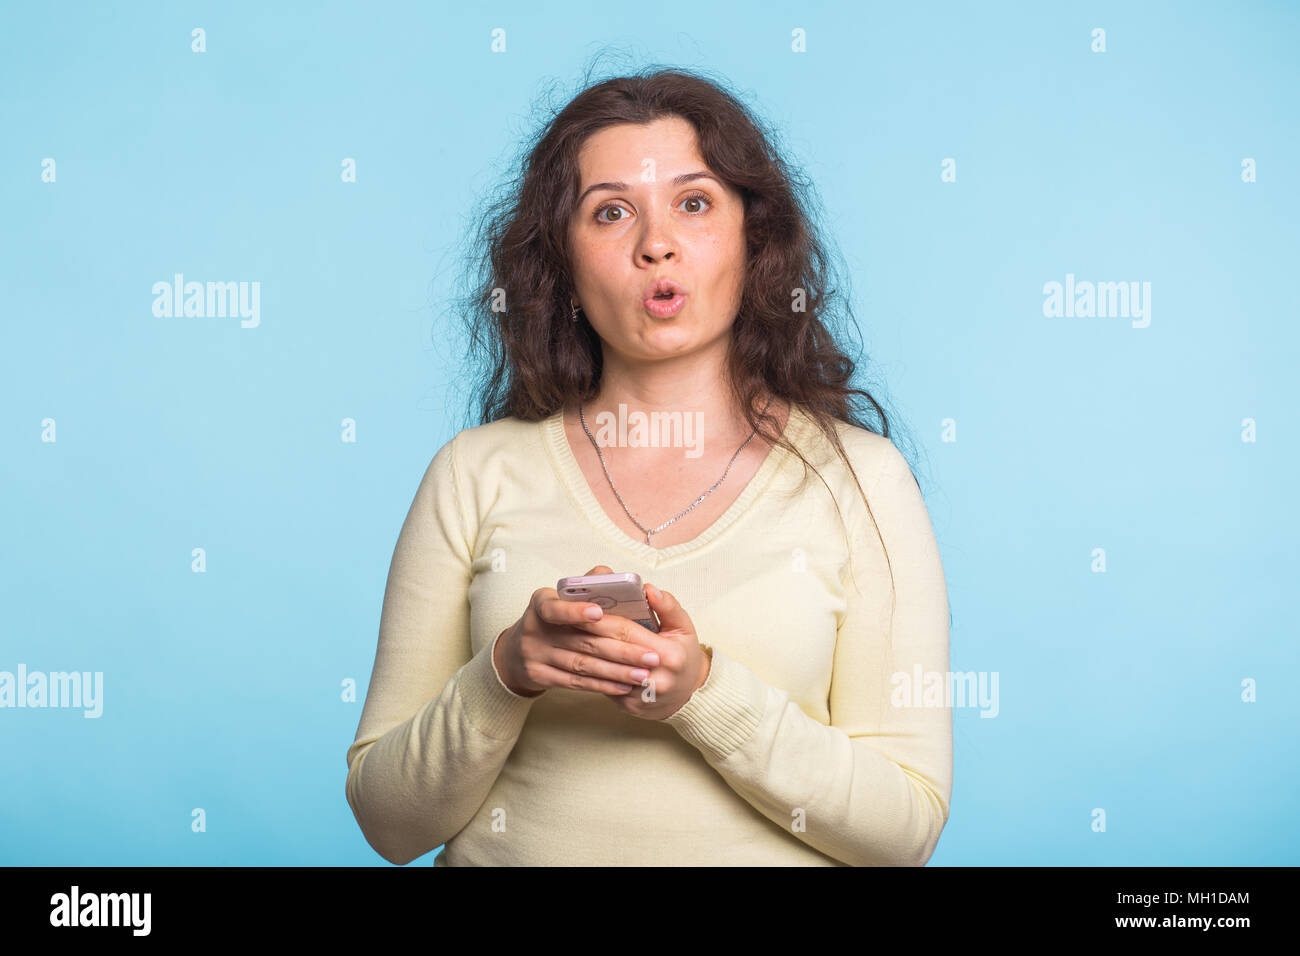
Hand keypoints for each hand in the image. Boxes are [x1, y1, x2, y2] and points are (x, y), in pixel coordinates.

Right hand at [493, 565, 662, 697]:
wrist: (517, 652)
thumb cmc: (552, 619)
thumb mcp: (561, 597)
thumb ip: (586, 584)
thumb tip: (610, 574)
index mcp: (540, 603)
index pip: (555, 608)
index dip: (576, 611)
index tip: (598, 613)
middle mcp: (534, 629)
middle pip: (582, 641)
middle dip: (621, 649)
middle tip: (651, 655)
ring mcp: (534, 655)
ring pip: (583, 665)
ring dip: (617, 671)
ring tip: (644, 673)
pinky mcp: (540, 677)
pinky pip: (575, 682)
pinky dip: (602, 684)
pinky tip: (624, 686)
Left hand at [571, 579, 709, 720]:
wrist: (688, 694)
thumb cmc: (683, 655)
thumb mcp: (684, 627)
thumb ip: (668, 607)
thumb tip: (648, 589)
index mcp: (668, 655)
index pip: (626, 632)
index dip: (601, 619)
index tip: (581, 607)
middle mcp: (654, 679)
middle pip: (610, 651)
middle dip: (585, 633)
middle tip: (563, 619)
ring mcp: (640, 696)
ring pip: (603, 671)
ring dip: (582, 653)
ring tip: (564, 637)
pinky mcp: (628, 706)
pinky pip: (604, 685)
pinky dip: (590, 671)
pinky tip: (576, 658)